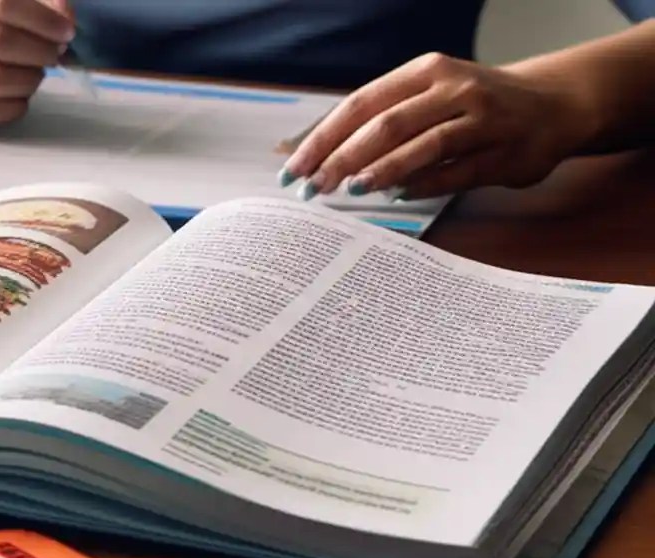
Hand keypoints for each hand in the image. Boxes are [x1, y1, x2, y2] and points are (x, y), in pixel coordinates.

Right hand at [0, 0, 74, 123]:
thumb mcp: (7, 1)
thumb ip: (42, 2)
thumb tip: (63, 18)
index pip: (2, 3)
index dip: (42, 20)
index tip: (65, 32)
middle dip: (37, 51)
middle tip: (52, 56)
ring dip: (28, 80)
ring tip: (36, 74)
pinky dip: (13, 107)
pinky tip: (21, 97)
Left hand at [280, 53, 593, 200]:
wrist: (553, 103)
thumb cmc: (473, 106)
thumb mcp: (428, 96)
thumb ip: (381, 120)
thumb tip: (317, 155)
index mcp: (424, 72)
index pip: (360, 104)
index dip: (323, 137)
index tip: (293, 168)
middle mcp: (453, 89)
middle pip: (386, 125)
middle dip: (343, 158)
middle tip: (313, 188)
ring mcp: (483, 119)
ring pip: (424, 145)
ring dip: (382, 170)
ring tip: (351, 190)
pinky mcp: (506, 152)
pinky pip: (458, 172)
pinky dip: (426, 184)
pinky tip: (399, 196)